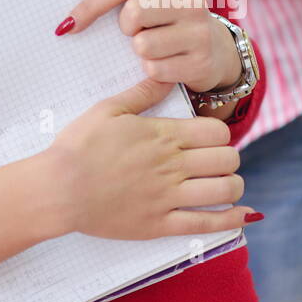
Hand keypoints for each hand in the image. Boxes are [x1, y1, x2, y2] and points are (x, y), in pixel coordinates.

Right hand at [45, 76, 255, 240]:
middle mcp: (172, 165)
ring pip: (225, 191)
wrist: (60, 188)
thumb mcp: (108, 109)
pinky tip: (241, 216)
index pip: (217, 131)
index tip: (209, 138)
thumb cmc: (79, 145)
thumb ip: (143, 93)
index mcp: (162, 135)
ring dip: (232, 186)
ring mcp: (169, 197)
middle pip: (228, 159)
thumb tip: (166, 76)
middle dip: (228, 158)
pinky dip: (230, 220)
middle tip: (215, 161)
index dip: (219, 133)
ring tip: (223, 184)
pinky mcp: (161, 224)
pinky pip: (207, 225)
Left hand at [57, 0, 241, 93]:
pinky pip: (154, 70)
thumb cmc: (169, 22)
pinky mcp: (201, 62)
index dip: (89, 6)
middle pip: (132, 13)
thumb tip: (67, 23)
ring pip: (142, 45)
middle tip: (139, 31)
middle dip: (127, 28)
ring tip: (158, 48)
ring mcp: (199, 31)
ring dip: (141, 52)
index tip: (67, 26)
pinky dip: (153, 71)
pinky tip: (169, 64)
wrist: (218, 51)